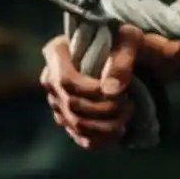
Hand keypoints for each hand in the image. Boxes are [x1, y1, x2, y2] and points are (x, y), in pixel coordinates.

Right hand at [40, 24, 141, 149]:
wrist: (126, 54)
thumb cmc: (125, 40)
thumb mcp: (129, 40)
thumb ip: (121, 61)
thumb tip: (111, 91)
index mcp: (57, 52)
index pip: (65, 80)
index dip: (91, 90)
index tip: (117, 89)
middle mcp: (50, 77)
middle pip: (72, 105)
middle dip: (105, 108)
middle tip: (128, 101)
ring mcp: (57, 101)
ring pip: (77, 124)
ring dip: (108, 125)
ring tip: (128, 111)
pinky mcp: (68, 119)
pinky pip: (81, 137)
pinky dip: (103, 138)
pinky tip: (120, 128)